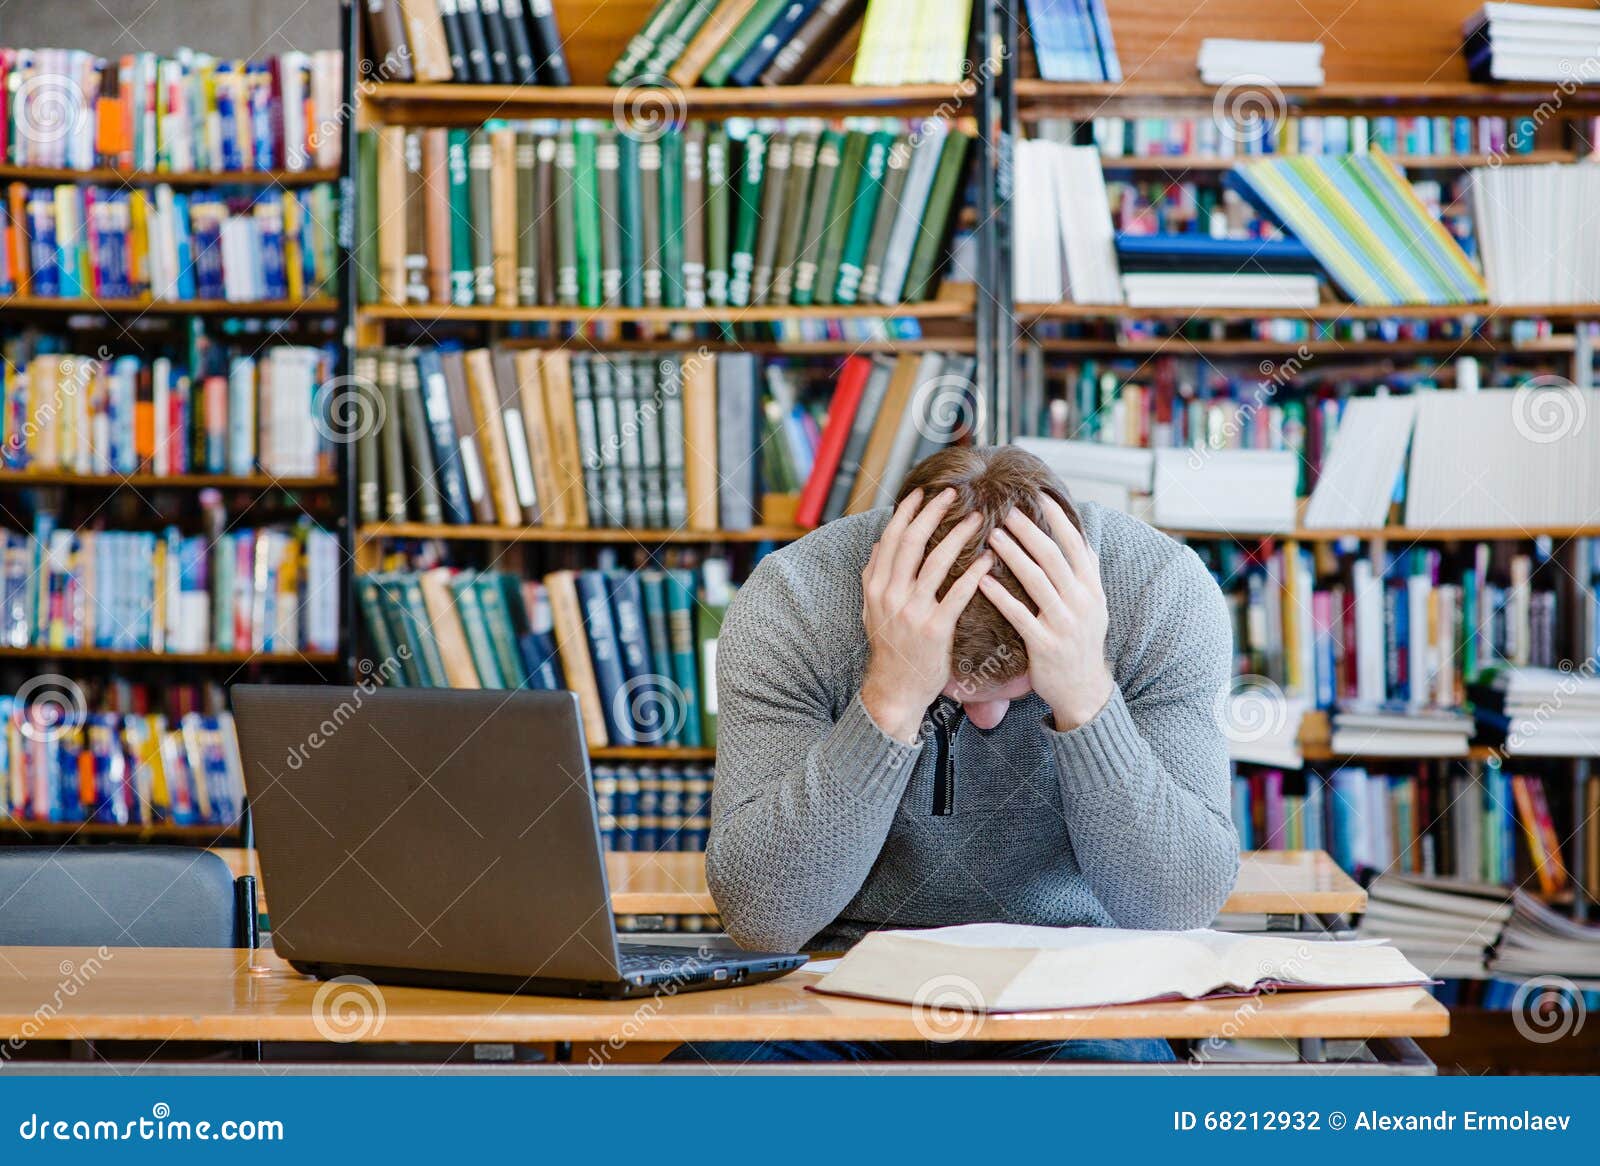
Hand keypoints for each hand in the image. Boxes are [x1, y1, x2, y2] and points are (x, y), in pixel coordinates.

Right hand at [859, 488, 992, 743]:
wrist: (895, 690)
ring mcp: (912, 612)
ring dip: (957, 536)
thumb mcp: (871, 611)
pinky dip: (973, 573)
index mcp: (876, 587)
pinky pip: (957, 594)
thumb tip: (878, 545)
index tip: (922, 492)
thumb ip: (873, 577)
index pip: (890, 539)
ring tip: (976, 518)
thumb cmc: (889, 649)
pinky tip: (988, 559)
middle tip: (952, 493)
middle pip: (912, 542)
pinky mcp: (934, 629)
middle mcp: (891, 595)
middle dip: (932, 513)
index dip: (906, 512)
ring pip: (936, 562)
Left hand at [980, 496, 1114, 731]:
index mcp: (1092, 588)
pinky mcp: (1044, 645)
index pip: (1076, 544)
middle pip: (1052, 557)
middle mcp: (1081, 602)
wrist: (1083, 689)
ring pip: (1036, 581)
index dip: (1058, 518)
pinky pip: (1019, 615)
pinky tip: (982, 580)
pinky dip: (1001, 596)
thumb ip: (1086, 571)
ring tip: (992, 535)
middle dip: (1029, 530)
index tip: (1038, 495)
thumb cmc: (1081, 640)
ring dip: (1013, 555)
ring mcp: (1064, 624)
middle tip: (1006, 509)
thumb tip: (1079, 533)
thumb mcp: (1093, 604)